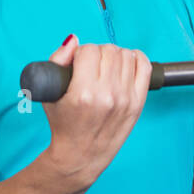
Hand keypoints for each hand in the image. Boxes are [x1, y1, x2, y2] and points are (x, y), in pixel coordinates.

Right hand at [43, 35, 151, 183]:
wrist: (82, 153)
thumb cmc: (63, 123)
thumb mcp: (49, 93)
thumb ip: (57, 61)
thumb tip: (74, 40)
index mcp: (83, 93)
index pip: (88, 51)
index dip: (81, 53)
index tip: (78, 62)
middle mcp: (108, 95)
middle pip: (109, 50)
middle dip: (98, 53)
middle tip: (92, 65)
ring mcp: (126, 99)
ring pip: (126, 55)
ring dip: (115, 55)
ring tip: (106, 66)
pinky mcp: (139, 103)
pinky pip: (144, 67)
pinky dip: (136, 59)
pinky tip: (126, 63)